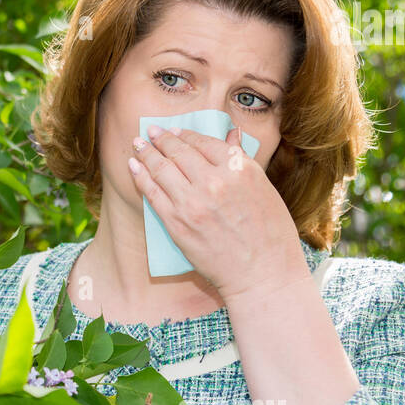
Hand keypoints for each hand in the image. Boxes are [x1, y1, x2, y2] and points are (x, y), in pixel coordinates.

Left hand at [127, 125, 307, 299]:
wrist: (263, 274)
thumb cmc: (271, 234)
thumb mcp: (264, 188)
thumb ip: (241, 160)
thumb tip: (231, 133)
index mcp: (239, 169)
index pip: (204, 142)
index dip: (185, 135)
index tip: (174, 131)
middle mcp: (214, 181)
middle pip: (179, 152)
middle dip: (161, 139)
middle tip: (150, 131)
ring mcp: (193, 202)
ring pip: (162, 169)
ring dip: (146, 153)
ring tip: (137, 145)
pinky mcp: (177, 223)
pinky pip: (152, 193)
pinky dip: (140, 177)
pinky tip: (134, 167)